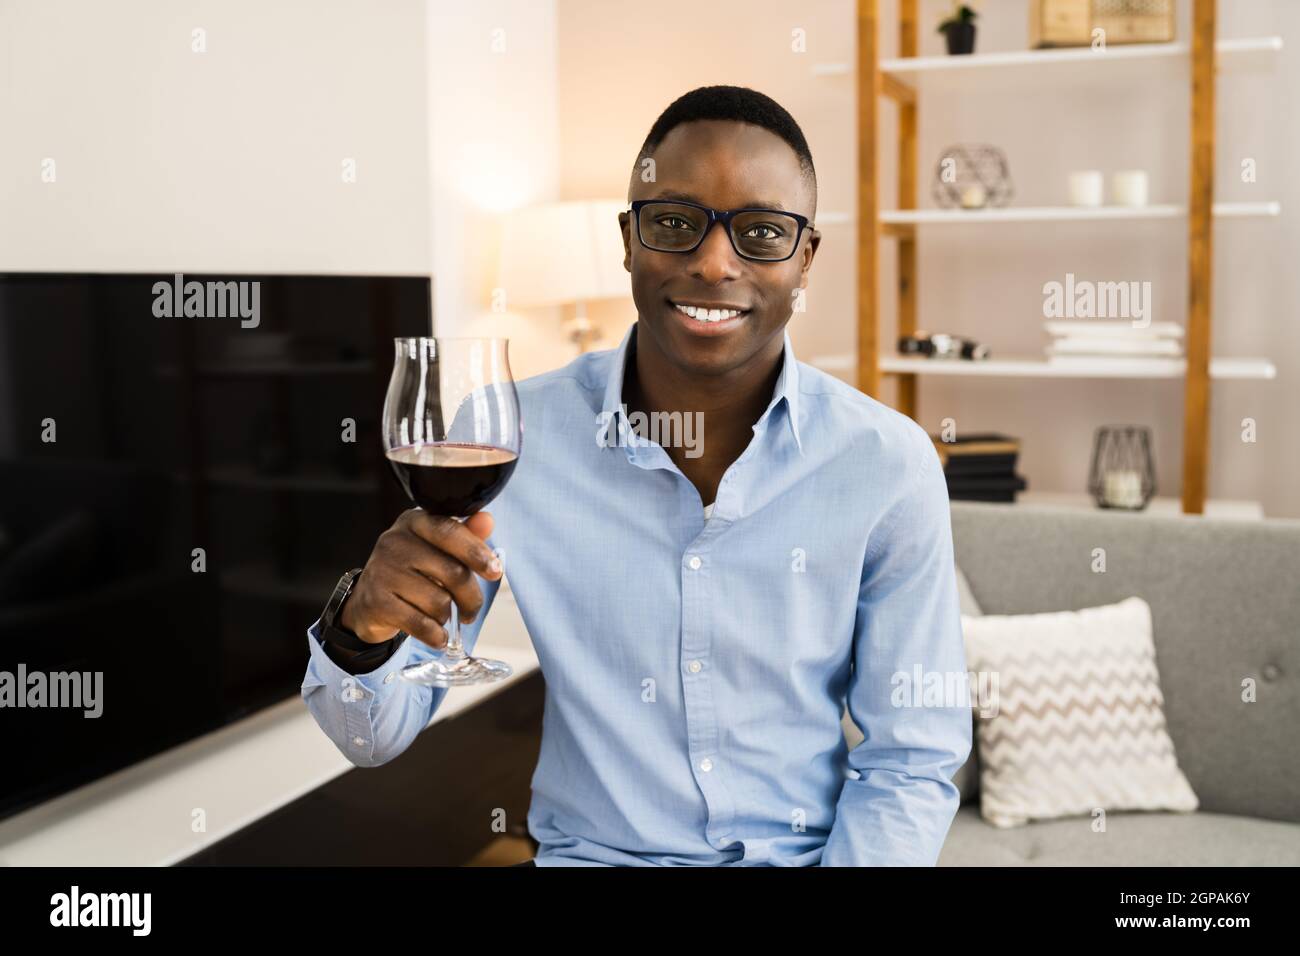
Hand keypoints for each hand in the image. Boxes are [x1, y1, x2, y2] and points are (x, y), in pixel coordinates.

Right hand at [338, 509, 500, 649]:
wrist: (368, 602)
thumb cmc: (412, 572)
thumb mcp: (436, 548)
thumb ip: (464, 536)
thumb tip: (487, 521)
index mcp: (413, 522)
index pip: (450, 531)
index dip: (477, 552)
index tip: (496, 571)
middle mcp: (394, 541)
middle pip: (452, 572)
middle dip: (471, 597)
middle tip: (471, 610)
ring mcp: (382, 571)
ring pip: (439, 601)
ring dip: (447, 616)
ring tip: (440, 615)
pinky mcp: (376, 602)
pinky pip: (420, 624)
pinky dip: (435, 635)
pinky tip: (438, 637)